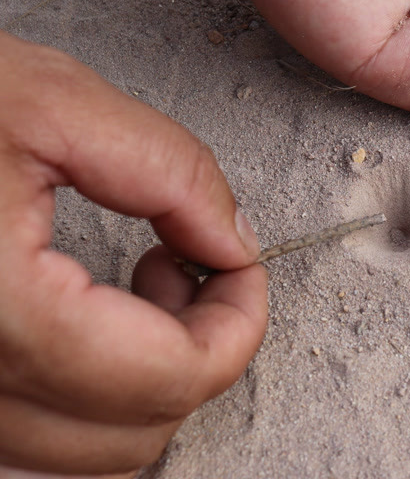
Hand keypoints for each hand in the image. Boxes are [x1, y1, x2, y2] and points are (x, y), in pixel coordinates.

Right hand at [0, 32, 267, 474]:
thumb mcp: (52, 102)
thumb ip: (170, 173)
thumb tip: (233, 243)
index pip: (170, 378)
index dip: (238, 323)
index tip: (241, 267)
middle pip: (135, 434)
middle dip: (197, 351)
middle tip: (188, 265)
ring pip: (86, 452)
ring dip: (144, 378)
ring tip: (136, 281)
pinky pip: (32, 437)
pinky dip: (86, 392)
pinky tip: (86, 311)